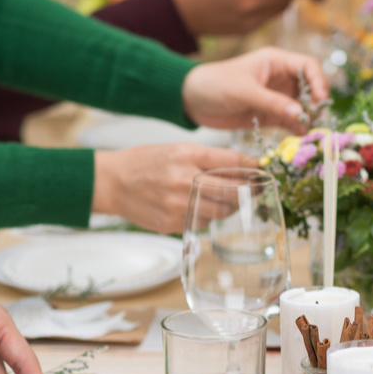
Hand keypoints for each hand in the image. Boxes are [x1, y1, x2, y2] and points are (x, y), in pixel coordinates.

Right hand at [92, 143, 255, 233]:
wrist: (110, 183)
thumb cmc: (146, 163)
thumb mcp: (179, 149)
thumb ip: (212, 157)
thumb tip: (246, 164)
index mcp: (186, 156)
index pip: (231, 163)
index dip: (252, 168)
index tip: (262, 171)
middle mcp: (183, 181)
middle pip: (232, 191)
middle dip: (249, 192)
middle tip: (256, 190)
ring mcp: (177, 206)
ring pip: (221, 212)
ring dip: (232, 207)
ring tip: (233, 200)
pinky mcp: (171, 224)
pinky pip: (203, 223)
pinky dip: (210, 217)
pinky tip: (205, 208)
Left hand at [181, 47, 328, 131]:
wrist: (191, 100)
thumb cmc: (214, 84)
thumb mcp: (244, 91)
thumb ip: (272, 102)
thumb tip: (300, 114)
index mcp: (276, 62)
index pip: (308, 66)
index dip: (319, 81)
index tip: (320, 99)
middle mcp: (280, 78)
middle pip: (311, 88)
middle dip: (316, 103)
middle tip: (316, 120)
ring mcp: (277, 98)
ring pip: (303, 107)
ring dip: (309, 119)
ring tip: (310, 133)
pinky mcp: (270, 115)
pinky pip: (291, 122)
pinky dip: (297, 130)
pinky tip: (300, 139)